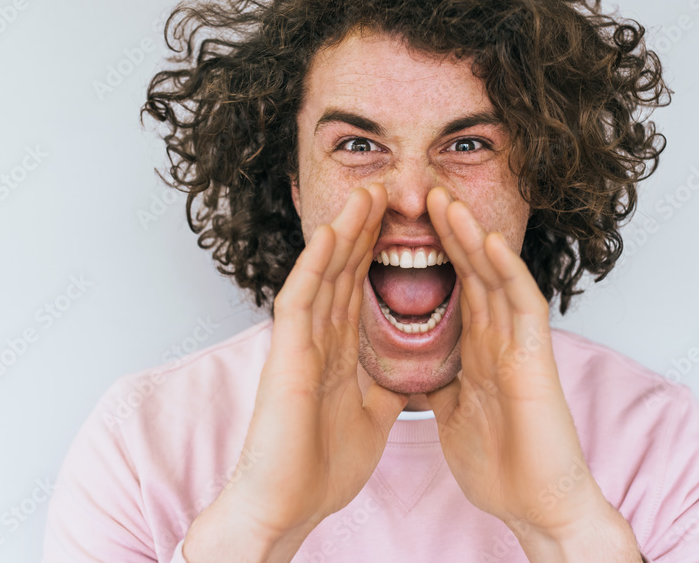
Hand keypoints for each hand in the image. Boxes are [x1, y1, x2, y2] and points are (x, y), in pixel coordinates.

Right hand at [183, 184, 408, 562]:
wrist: (288, 507)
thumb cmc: (319, 467)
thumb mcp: (371, 417)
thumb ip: (386, 386)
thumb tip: (412, 370)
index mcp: (338, 352)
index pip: (359, 289)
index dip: (376, 253)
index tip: (399, 221)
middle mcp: (317, 340)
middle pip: (342, 272)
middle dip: (363, 230)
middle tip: (385, 190)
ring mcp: (300, 345)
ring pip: (322, 275)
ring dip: (342, 233)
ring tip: (365, 195)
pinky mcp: (286, 357)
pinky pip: (299, 301)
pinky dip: (314, 266)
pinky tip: (331, 235)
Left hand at [424, 187, 640, 560]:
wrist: (536, 506)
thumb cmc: (502, 465)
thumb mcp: (453, 414)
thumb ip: (439, 383)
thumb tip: (414, 368)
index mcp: (479, 350)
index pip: (455, 288)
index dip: (433, 254)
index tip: (403, 225)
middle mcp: (500, 339)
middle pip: (473, 272)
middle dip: (448, 232)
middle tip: (422, 194)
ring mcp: (519, 345)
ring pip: (495, 277)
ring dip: (471, 237)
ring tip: (445, 202)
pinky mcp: (536, 358)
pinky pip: (522, 304)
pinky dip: (505, 271)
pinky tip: (485, 242)